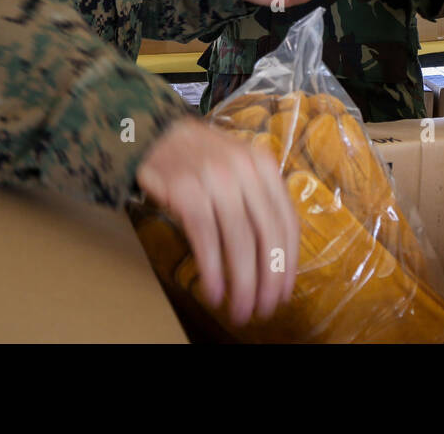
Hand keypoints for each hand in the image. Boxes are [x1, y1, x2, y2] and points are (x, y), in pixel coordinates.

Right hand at [136, 119, 298, 325]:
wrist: (155, 134)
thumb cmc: (201, 159)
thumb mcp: (239, 169)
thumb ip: (258, 201)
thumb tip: (272, 258)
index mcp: (264, 166)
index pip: (286, 221)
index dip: (287, 262)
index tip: (284, 291)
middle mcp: (245, 170)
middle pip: (266, 234)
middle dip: (268, 279)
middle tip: (264, 309)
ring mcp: (216, 179)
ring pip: (239, 240)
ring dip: (242, 282)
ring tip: (240, 309)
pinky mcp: (186, 191)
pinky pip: (206, 239)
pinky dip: (212, 270)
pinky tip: (214, 291)